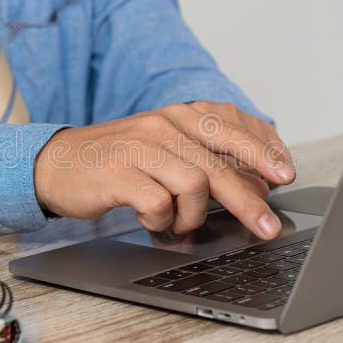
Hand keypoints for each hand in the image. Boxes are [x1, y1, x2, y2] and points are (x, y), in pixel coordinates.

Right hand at [33, 102, 294, 239]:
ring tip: (180, 222)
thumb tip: (256, 186)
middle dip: (249, 200)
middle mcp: (164, 125)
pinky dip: (162, 220)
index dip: (264, 153)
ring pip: (195, 185)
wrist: (58, 163)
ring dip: (193, 215)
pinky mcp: (120, 172)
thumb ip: (206, 160)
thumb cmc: (119, 161)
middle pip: (220, 163)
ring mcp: (141, 147)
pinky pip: (160, 204)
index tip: (284, 176)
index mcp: (179, 116)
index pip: (233, 129)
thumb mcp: (165, 150)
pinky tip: (151, 219)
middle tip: (267, 226)